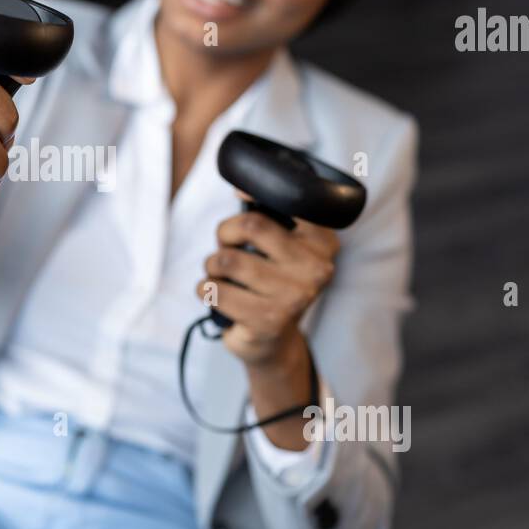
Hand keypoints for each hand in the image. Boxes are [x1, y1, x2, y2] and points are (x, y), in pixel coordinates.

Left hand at [195, 194, 339, 369]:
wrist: (274, 340)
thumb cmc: (271, 282)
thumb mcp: (282, 247)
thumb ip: (270, 217)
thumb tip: (241, 188)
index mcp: (323, 243)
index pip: (289, 203)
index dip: (254, 195)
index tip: (239, 193)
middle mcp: (315, 269)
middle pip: (251, 225)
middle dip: (225, 233)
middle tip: (226, 246)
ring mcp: (293, 297)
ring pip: (227, 260)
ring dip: (212, 265)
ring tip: (220, 274)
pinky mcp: (267, 321)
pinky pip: (215, 290)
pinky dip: (205, 289)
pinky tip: (216, 294)